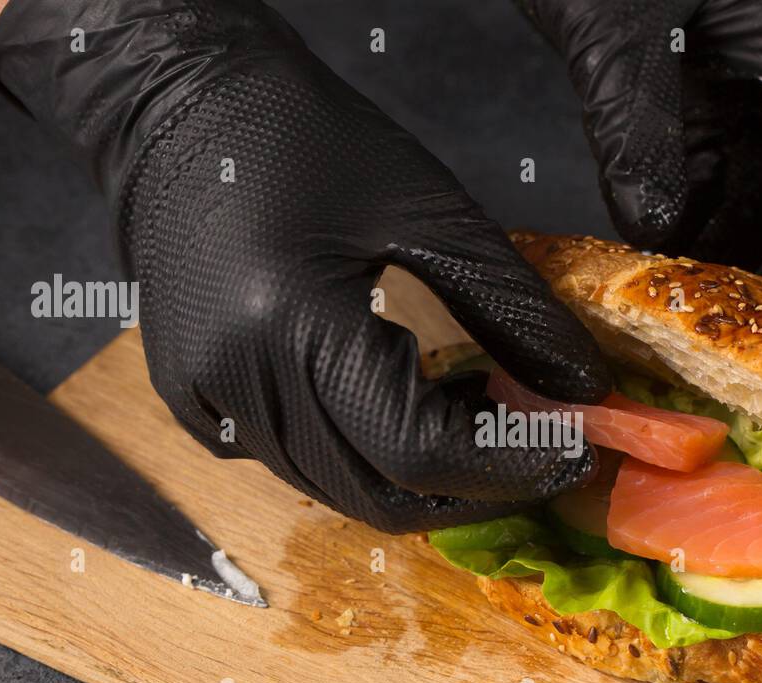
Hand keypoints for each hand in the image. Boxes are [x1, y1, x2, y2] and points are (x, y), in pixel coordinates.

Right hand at [0, 0, 609, 531]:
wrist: (180, 109)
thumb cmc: (307, 138)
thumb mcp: (431, 211)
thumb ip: (511, 309)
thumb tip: (581, 389)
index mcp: (290, 325)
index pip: (417, 451)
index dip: (506, 465)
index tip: (572, 453)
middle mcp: (235, 384)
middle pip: (375, 495)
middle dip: (470, 488)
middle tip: (537, 451)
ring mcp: (203, 402)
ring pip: (336, 488)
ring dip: (418, 473)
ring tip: (479, 419)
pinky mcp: (191, 402)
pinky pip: (294, 462)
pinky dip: (360, 453)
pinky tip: (402, 404)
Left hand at [517, 0, 761, 316]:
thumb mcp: (620, 26)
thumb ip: (638, 127)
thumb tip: (652, 225)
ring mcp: (723, 63)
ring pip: (742, 170)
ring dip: (725, 233)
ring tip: (710, 306)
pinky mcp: (678, 73)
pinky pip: (692, 154)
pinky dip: (680, 205)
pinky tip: (664, 250)